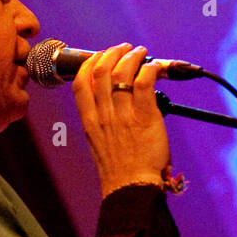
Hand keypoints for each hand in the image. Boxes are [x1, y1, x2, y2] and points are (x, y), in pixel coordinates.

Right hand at [71, 43, 171, 196]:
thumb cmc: (120, 171)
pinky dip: (150, 69)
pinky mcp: (144, 116)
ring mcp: (122, 114)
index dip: (90, 63)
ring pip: (122, 72)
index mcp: (89, 121)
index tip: (101, 56)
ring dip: (133, 57)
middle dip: (113, 54)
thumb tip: (111, 105)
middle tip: (125, 49)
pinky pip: (144, 83)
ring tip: (141, 53)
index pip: (80, 82)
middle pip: (101, 71)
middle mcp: (103, 114)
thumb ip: (102, 123)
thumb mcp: (99, 144)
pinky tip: (155, 68)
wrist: (131, 188)